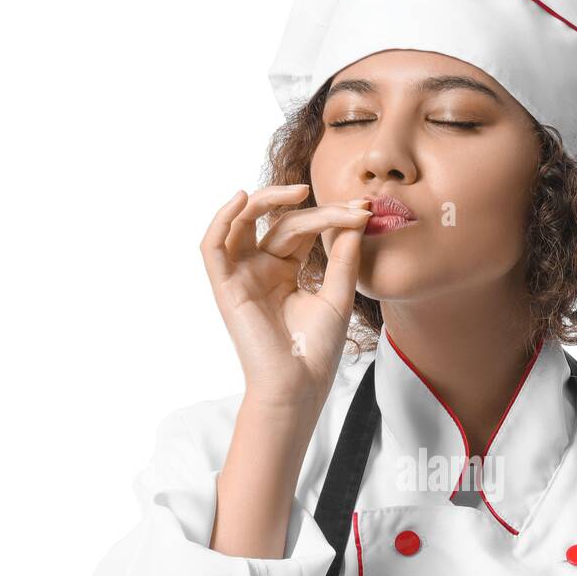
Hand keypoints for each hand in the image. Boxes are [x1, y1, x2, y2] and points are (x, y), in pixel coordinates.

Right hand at [199, 183, 372, 409]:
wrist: (299, 385)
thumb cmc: (316, 350)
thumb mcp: (337, 295)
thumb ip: (343, 256)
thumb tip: (356, 217)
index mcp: (284, 271)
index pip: (303, 230)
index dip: (331, 216)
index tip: (365, 211)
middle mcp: (260, 269)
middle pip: (281, 224)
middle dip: (316, 212)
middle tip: (351, 208)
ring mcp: (241, 276)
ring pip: (243, 223)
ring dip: (266, 200)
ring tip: (298, 190)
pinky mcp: (225, 287)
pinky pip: (212, 246)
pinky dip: (221, 218)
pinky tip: (242, 197)